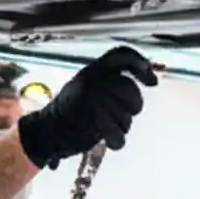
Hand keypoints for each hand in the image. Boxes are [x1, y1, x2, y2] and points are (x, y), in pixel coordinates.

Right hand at [17, 47, 158, 168]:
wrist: (46, 131)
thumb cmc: (72, 112)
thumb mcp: (88, 87)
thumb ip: (111, 82)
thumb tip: (143, 78)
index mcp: (93, 69)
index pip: (122, 55)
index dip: (141, 65)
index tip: (153, 82)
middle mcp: (92, 78)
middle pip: (129, 88)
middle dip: (133, 105)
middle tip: (125, 115)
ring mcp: (91, 96)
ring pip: (126, 111)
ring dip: (123, 124)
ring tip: (110, 129)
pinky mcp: (91, 116)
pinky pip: (118, 130)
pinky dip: (117, 139)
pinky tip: (113, 142)